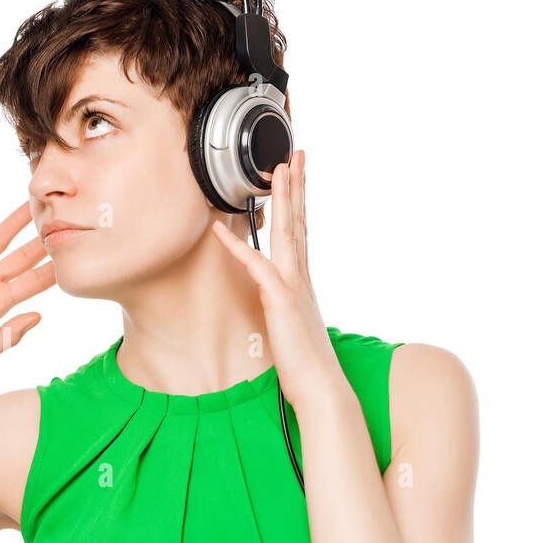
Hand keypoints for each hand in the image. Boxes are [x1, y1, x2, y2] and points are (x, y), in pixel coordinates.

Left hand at [210, 150, 346, 412]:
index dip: (298, 203)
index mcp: (302, 283)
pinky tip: (220, 230)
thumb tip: (277, 303)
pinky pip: (256, 267)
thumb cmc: (305, 363)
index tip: (297, 176)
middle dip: (297, 187)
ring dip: (281, 200)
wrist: (320, 387)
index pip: (300, 233)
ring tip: (278, 170)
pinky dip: (237, 247)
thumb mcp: (292, 328)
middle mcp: (301, 278)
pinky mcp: (280, 301)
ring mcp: (292, 287)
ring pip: (286, 233)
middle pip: (298, 223)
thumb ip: (285, 309)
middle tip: (295, 155)